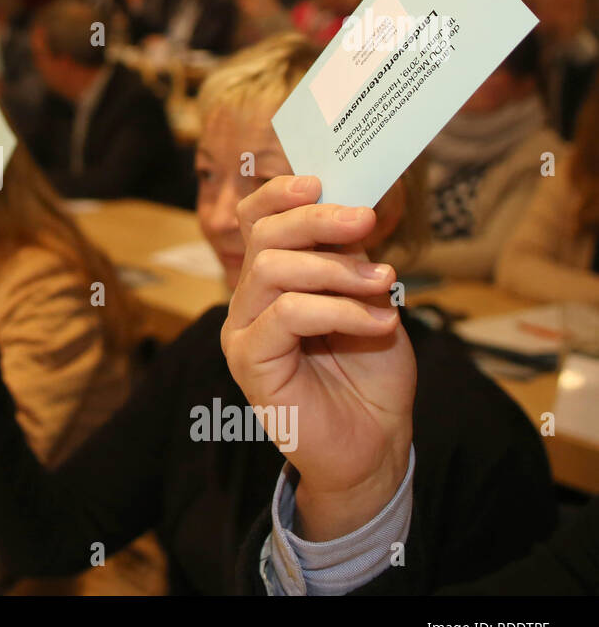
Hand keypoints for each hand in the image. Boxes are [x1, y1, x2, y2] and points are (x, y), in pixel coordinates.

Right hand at [219, 176, 414, 541]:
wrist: (374, 444)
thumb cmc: (370, 374)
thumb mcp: (370, 301)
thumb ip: (352, 260)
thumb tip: (355, 210)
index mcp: (271, 280)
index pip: (256, 221)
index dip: (281, 193)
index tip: (323, 182)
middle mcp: (249, 301)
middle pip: (262, 236)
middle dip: (316, 220)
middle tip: (365, 221)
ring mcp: (243, 331)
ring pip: (272, 268)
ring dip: (335, 268)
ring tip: (384, 285)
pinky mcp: (249, 362)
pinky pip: (287, 315)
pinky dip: (340, 311)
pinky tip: (378, 323)